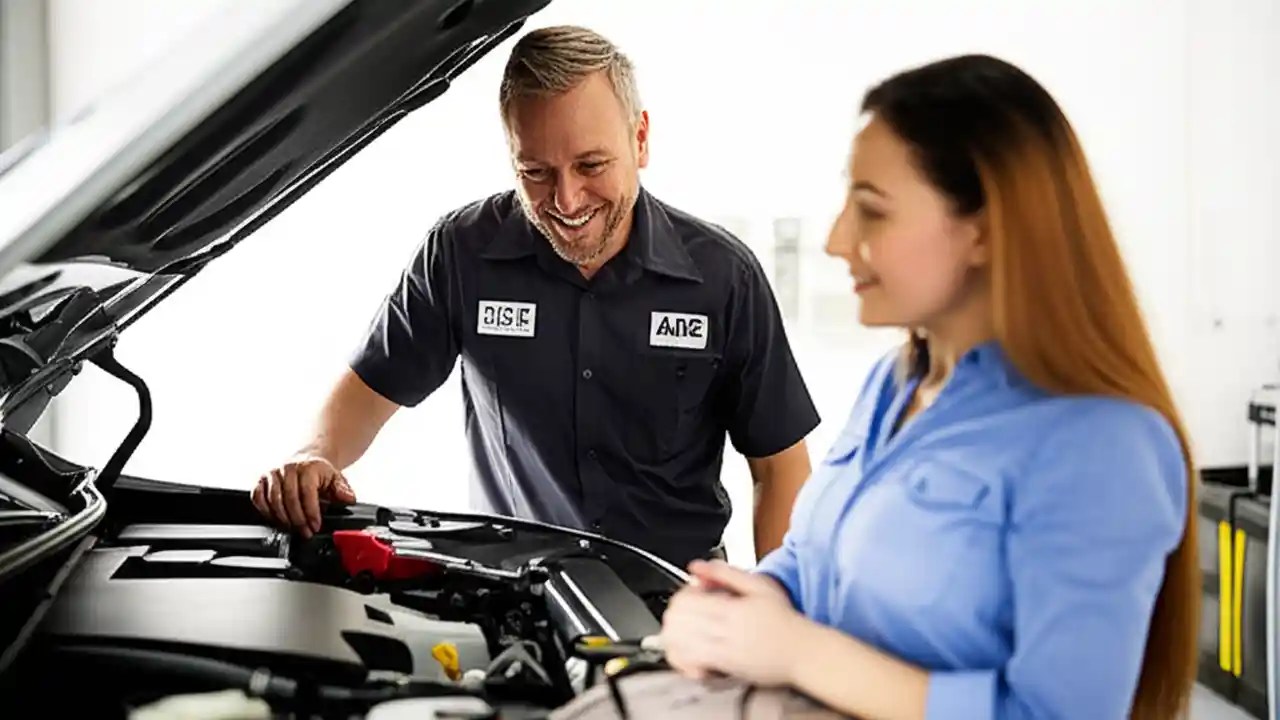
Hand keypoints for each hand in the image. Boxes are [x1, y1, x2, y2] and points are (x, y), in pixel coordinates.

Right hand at [250, 455, 354, 537]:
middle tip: (305, 532)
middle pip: (289, 499)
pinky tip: (276, 520)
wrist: (307, 459)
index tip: (315, 526)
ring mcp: (272, 473)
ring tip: (293, 529)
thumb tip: (349, 498)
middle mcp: (288, 468)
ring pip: (273, 500)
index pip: (307, 492)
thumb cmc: (320, 473)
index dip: (311, 512)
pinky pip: (258, 498)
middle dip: (298, 520)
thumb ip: (343, 490)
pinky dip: (265, 512)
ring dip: (283, 519)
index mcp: (308, 467)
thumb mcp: (337, 479)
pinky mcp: (261, 480)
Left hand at [659, 559, 808, 686]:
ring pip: (680, 643)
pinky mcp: (725, 669)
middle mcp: (725, 630)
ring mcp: (724, 651)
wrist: (802, 652)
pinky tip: (688, 652)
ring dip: (673, 635)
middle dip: (674, 614)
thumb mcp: (758, 584)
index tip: (692, 594)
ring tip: (683, 630)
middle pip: (678, 621)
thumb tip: (697, 567)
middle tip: (685, 612)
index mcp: (731, 607)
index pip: (687, 600)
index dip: (682, 595)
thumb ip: (725, 572)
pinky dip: (683, 657)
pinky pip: (693, 663)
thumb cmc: (783, 619)